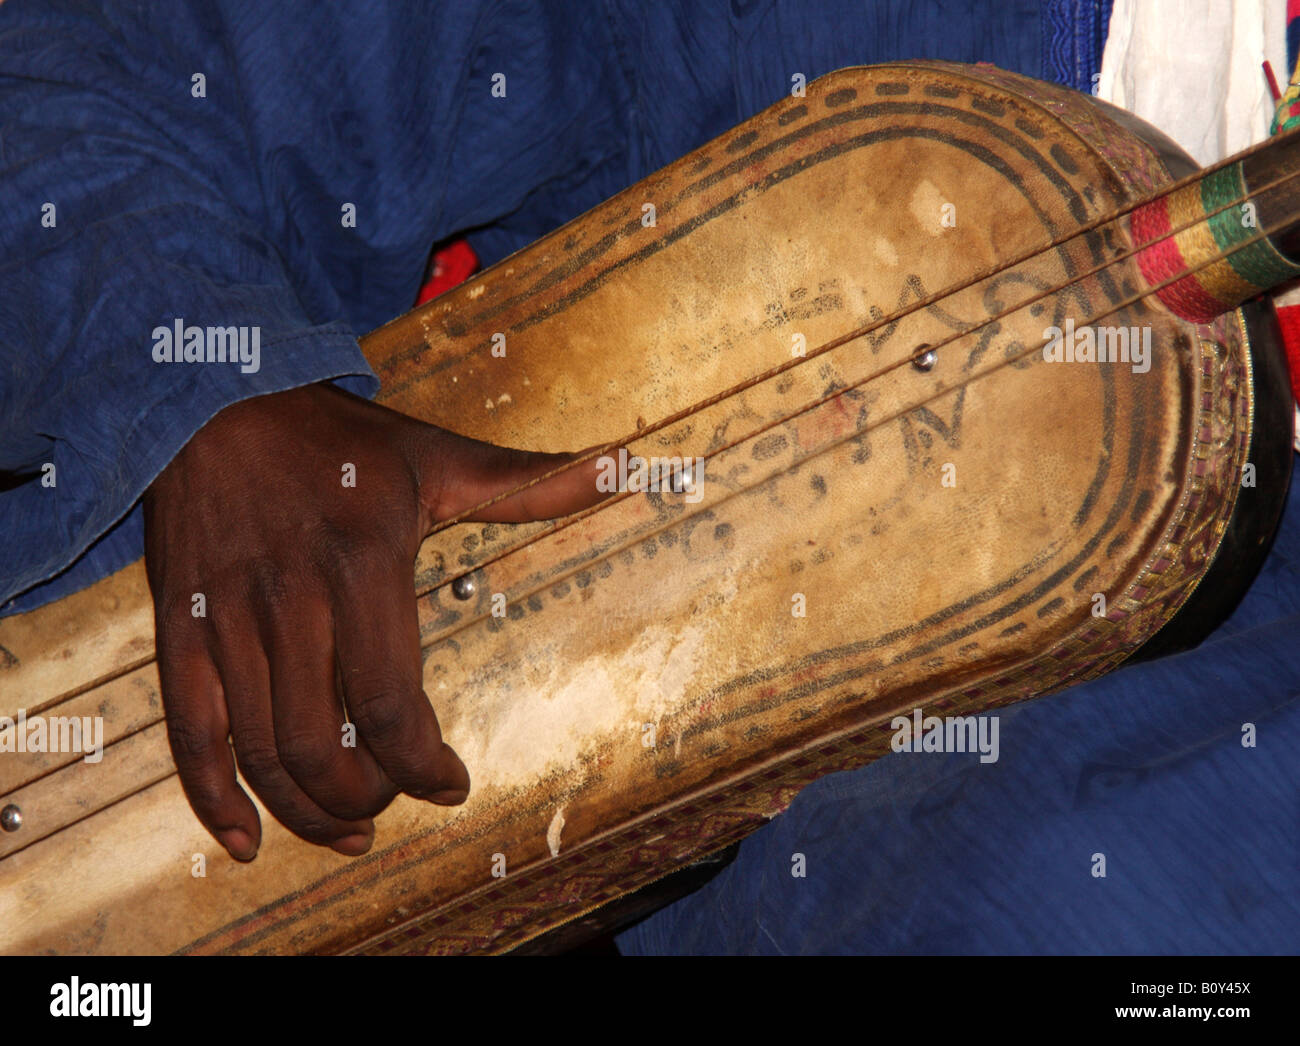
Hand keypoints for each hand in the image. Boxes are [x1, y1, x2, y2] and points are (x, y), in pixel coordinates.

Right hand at [142, 381, 606, 859]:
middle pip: (323, 747)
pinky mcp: (179, 627)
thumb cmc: (339, 439)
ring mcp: (227, 619)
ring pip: (262, 751)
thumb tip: (624, 465)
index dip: (424, 768)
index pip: (393, 706)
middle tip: (394, 801)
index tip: (451, 785)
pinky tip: (245, 837)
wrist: (216, 399)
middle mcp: (291, 601)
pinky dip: (214, 797)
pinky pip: (190, 731)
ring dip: (307, 811)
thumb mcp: (439, 458)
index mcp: (363, 566)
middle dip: (367, 798)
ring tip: (347, 828)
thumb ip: (530, 482)